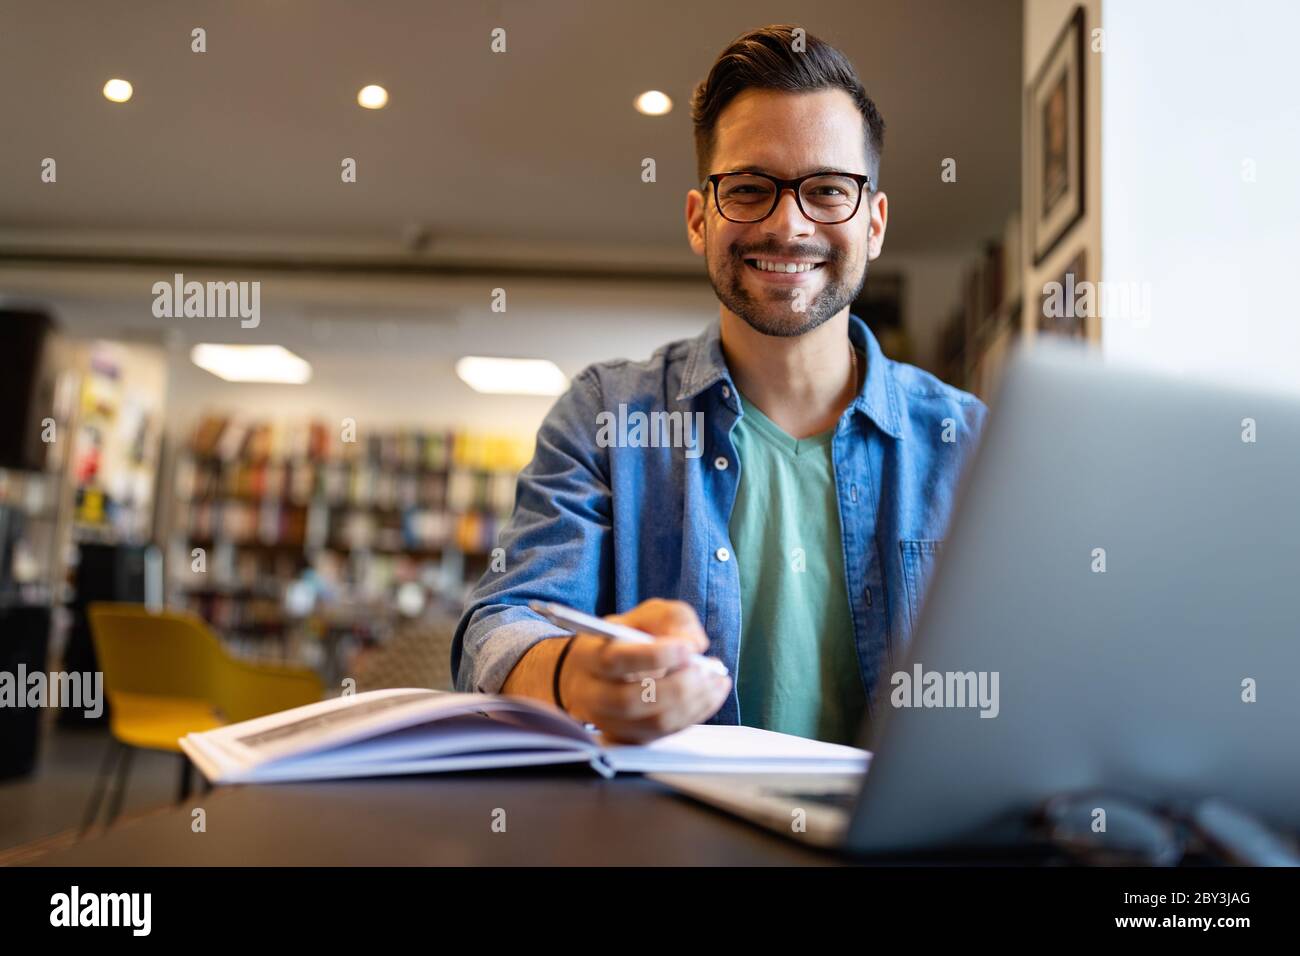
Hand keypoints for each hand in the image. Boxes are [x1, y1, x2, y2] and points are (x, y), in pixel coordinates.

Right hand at [557, 598, 731, 742]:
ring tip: (715, 679)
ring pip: (653, 722)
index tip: (687, 649)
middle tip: (704, 669)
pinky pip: (666, 734)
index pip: (616, 660)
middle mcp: (593, 694)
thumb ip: (671, 619)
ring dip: (693, 702)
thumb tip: (694, 644)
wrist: (598, 673)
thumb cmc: (625, 639)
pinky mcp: (631, 737)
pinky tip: (712, 693)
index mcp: (590, 655)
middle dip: (676, 686)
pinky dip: (696, 713)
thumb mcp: (645, 615)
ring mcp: (610, 722)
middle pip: (630, 701)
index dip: (655, 656)